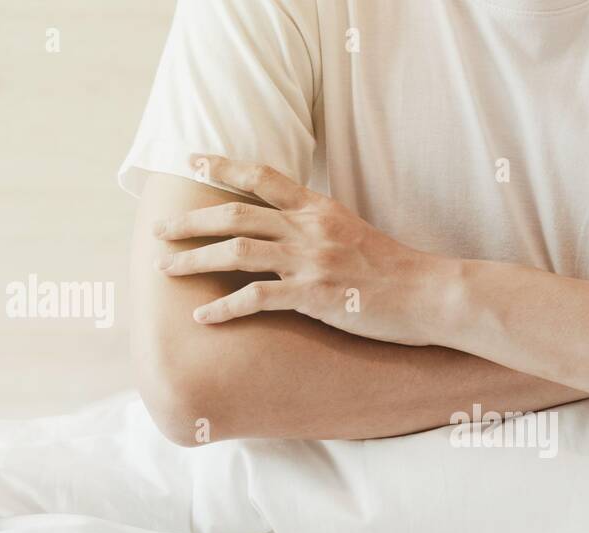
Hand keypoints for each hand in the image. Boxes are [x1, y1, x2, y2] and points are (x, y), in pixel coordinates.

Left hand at [153, 155, 441, 344]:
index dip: (222, 167)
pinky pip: (255, 298)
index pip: (262, 177)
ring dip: (193, 260)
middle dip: (190, 222)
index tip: (191, 161)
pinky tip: (202, 315)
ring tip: (166, 270)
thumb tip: (291, 229)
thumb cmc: (396, 271)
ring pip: (235, 252)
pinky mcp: (314, 296)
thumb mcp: (355, 232)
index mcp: (320, 208)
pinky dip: (223, 307)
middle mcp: (309, 229)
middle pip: (234, 215)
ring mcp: (310, 261)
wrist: (429, 295)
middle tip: (159, 231)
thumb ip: (320, 226)